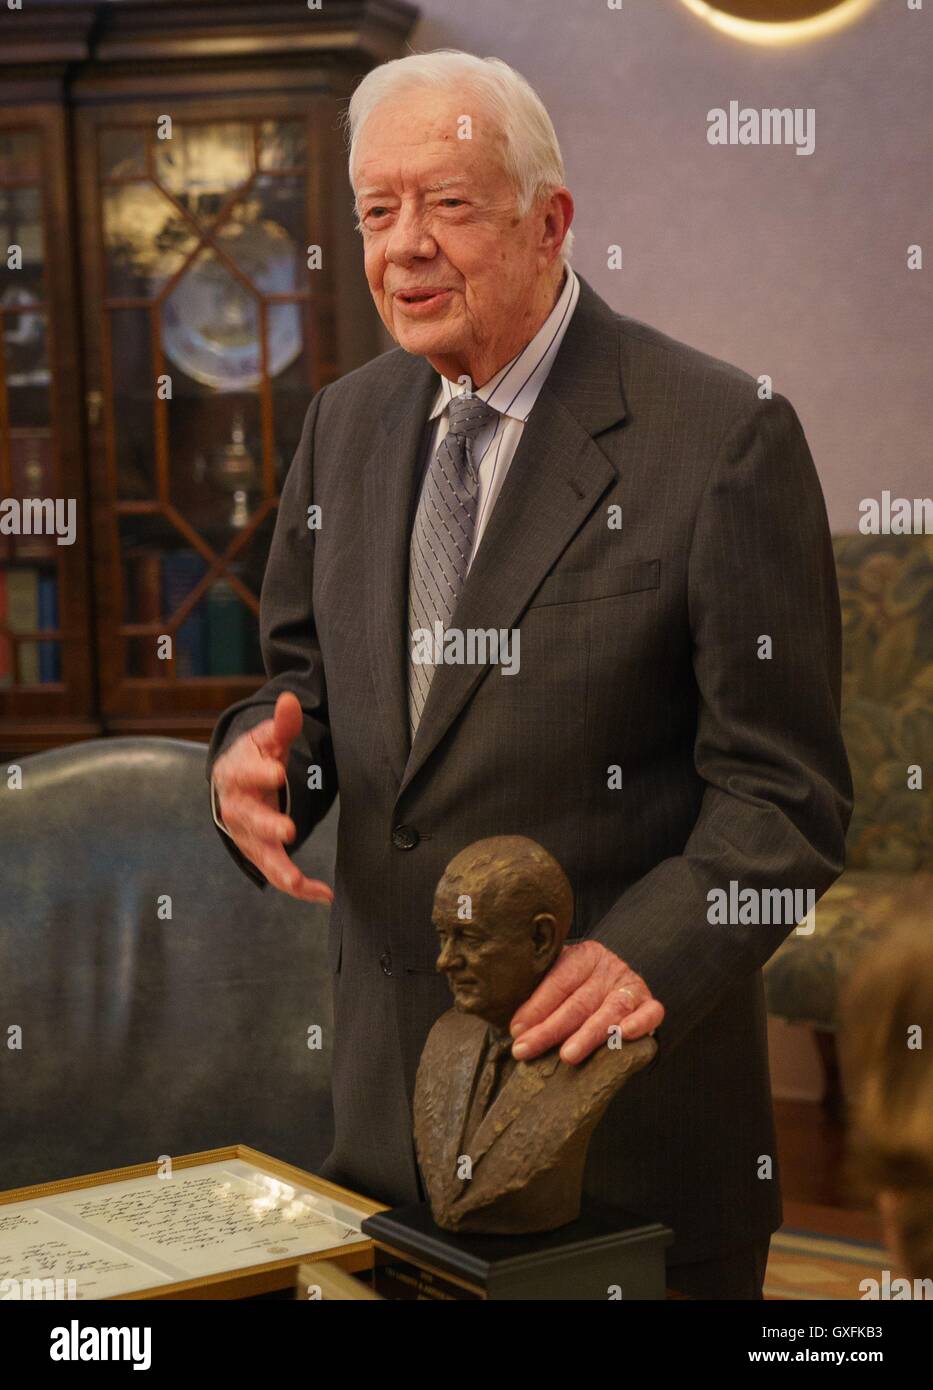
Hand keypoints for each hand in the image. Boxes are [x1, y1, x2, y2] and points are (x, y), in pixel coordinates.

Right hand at [212, 691, 333, 903]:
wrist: (233, 785)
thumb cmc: (255, 759)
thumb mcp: (267, 739)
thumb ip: (281, 725)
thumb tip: (289, 700)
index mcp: (236, 774)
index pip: (244, 772)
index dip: (259, 773)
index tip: (276, 772)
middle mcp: (236, 808)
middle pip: (248, 819)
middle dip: (267, 825)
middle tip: (288, 830)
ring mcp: (246, 835)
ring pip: (260, 854)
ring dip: (280, 868)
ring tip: (299, 881)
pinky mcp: (259, 854)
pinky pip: (277, 872)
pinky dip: (299, 886)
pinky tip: (323, 895)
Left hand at [509, 940, 663, 1064]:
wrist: (616, 978)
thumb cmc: (577, 985)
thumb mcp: (558, 976)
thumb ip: (538, 990)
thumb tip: (510, 1022)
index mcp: (583, 955)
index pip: (558, 981)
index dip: (535, 1006)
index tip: (515, 1030)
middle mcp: (608, 967)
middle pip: (578, 1001)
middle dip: (549, 1029)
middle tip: (525, 1050)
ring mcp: (631, 984)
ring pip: (610, 1010)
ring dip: (588, 1035)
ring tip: (567, 1055)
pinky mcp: (650, 1003)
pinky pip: (651, 1013)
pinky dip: (639, 1023)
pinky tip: (624, 1035)